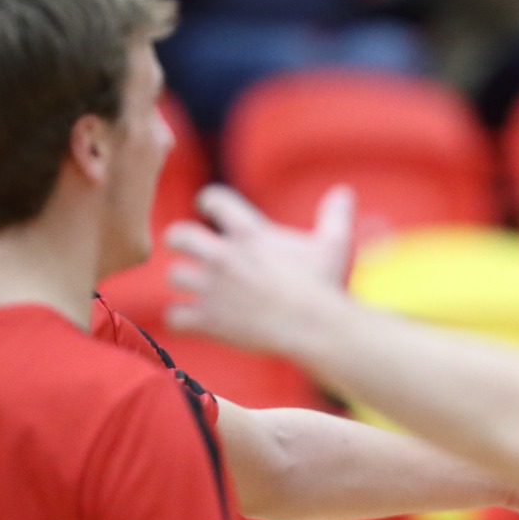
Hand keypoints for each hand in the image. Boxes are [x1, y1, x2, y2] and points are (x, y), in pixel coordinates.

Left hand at [163, 185, 355, 354]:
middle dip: (181, 239)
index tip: (213, 209)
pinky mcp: (208, 320)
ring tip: (198, 286)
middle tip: (190, 247)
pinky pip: (174, 317)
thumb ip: (335, 215)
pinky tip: (194, 319)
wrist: (314, 328)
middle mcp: (224, 257)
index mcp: (250, 234)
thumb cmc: (325, 284)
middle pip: (178, 235)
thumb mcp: (335, 244)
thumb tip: (344, 191)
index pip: (213, 199)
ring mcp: (212, 290)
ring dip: (185, 280)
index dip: (210, 201)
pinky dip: (181, 319)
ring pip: (175, 275)